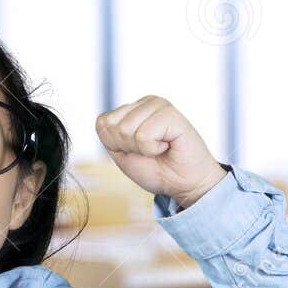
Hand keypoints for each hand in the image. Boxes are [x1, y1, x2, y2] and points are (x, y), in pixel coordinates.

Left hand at [96, 96, 226, 208]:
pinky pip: (143, 135)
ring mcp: (159, 105)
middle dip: (127, 147)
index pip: (102, 122)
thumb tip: (102, 119)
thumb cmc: (156, 169)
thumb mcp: (122, 152)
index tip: (136, 151)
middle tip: (150, 151)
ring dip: (142, 149)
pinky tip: (168, 145)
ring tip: (159, 148)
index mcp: (133, 108)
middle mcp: (146, 102)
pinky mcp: (171, 114)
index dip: (115, 145)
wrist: (184, 184)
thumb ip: (108, 134)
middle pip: (112, 126)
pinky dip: (152, 149)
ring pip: (126, 130)